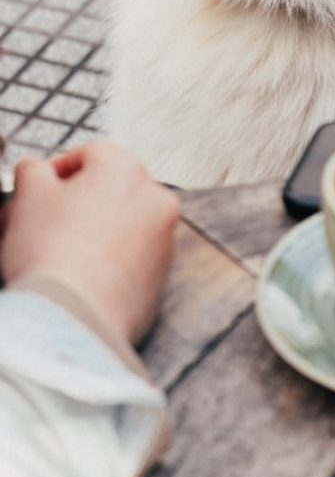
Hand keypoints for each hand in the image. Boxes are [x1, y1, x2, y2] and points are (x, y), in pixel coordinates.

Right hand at [1, 141, 179, 345]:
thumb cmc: (49, 255)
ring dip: (98, 229)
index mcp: (126, 170)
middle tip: (48, 221)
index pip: (92, 155)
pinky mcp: (163, 277)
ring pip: (125, 223)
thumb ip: (33, 171)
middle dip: (79, 201)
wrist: (72, 321)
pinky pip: (134, 258)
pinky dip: (114, 259)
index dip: (59, 169)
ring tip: (63, 250)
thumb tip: (37, 171)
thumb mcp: (28, 197)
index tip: (42, 187)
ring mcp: (164, 239)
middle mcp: (155, 198)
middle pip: (113, 189)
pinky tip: (84, 274)